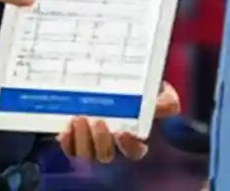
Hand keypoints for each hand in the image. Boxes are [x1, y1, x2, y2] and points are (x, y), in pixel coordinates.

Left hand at [57, 81, 181, 162]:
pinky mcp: (74, 135)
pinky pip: (69, 147)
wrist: (113, 75)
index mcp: (134, 138)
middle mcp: (111, 144)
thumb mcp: (157, 91)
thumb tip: (159, 107)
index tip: (123, 132)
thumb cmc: (140, 87)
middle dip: (101, 141)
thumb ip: (164, 102)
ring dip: (81, 140)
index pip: (134, 151)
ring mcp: (91, 141)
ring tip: (78, 118)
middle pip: (105, 155)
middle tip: (98, 121)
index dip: (128, 146)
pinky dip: (66, 140)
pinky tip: (66, 126)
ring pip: (85, 153)